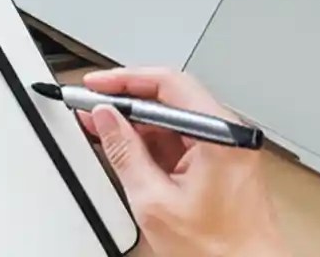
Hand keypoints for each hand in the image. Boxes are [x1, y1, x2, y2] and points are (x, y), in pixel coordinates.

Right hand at [78, 68, 288, 256]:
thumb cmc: (218, 249)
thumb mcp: (155, 202)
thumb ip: (125, 153)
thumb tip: (106, 119)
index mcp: (219, 135)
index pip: (168, 84)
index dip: (125, 80)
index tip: (96, 85)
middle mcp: (228, 133)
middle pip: (171, 96)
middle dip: (127, 101)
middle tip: (91, 105)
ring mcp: (226, 146)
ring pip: (174, 118)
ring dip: (138, 123)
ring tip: (101, 128)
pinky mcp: (221, 161)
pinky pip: (182, 138)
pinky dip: (153, 141)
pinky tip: (127, 147)